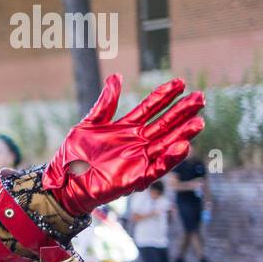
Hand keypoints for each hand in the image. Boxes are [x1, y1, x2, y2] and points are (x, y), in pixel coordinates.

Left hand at [43, 75, 204, 216]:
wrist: (62, 184)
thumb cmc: (73, 156)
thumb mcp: (87, 125)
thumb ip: (105, 104)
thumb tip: (116, 77)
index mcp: (125, 129)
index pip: (149, 108)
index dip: (164, 95)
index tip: (180, 82)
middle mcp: (136, 143)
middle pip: (164, 124)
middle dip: (182, 112)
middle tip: (200, 97)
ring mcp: (137, 160)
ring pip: (166, 145)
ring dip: (183, 134)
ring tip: (198, 122)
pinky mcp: (134, 178)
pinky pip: (156, 168)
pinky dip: (169, 159)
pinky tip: (182, 146)